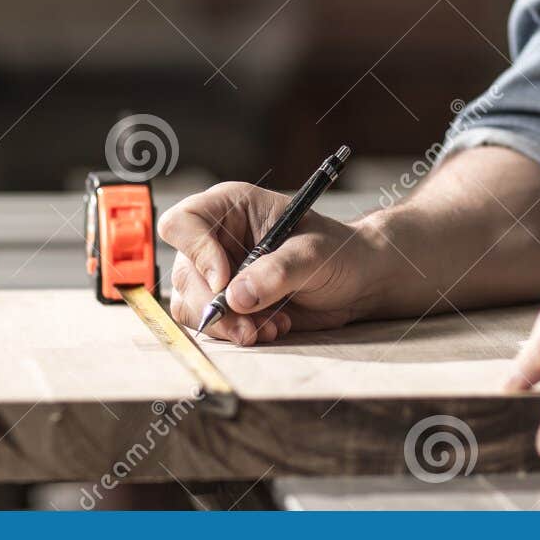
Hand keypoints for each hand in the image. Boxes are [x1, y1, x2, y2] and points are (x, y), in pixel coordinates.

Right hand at [157, 182, 384, 344]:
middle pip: (185, 272)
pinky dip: (235, 332)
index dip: (196, 252)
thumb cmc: (339, 252)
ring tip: (270, 327)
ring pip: (191, 302)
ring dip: (228, 324)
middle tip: (250, 325)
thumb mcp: (313, 254)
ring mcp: (218, 271)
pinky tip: (271, 328)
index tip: (225, 281)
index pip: (183, 222)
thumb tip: (235, 297)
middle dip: (216, 305)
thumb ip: (276, 272)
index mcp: (232, 207)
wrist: (356, 282)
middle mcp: (217, 237)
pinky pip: (209, 323)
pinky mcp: (226, 302)